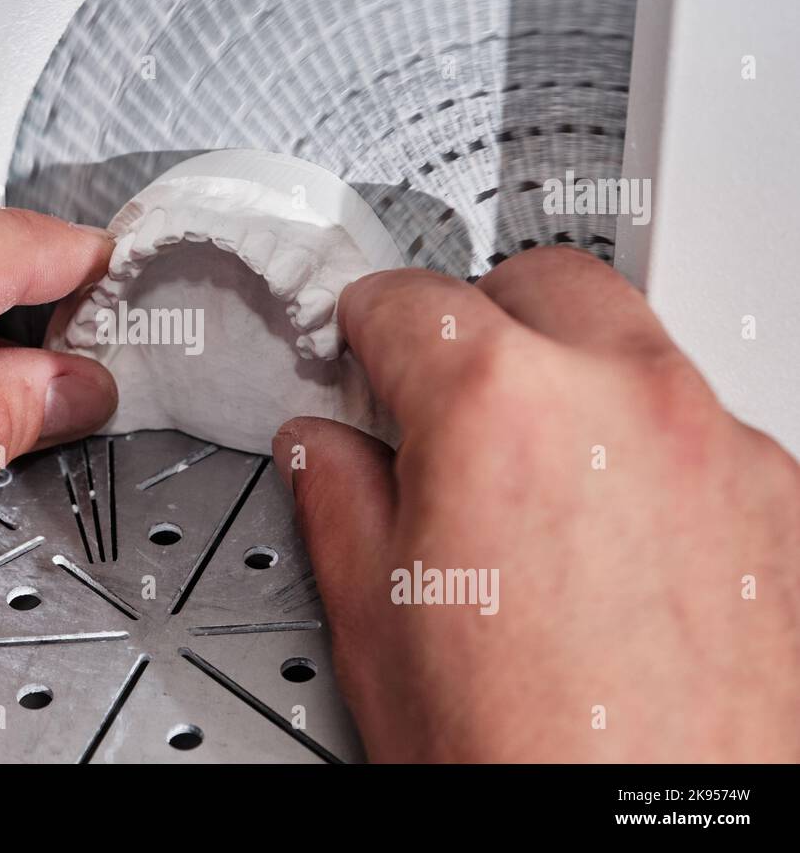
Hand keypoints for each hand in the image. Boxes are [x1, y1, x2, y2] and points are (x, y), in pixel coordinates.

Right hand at [274, 246, 799, 761]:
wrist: (651, 845)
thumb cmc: (525, 759)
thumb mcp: (376, 623)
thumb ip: (337, 499)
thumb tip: (324, 450)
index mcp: (498, 412)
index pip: (409, 301)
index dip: (364, 323)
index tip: (360, 343)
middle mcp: (626, 404)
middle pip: (541, 282)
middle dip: (479, 317)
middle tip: (441, 387)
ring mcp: (721, 448)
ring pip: (630, 348)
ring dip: (568, 378)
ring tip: (528, 478)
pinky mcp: (782, 503)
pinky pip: (699, 427)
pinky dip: (645, 447)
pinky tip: (609, 535)